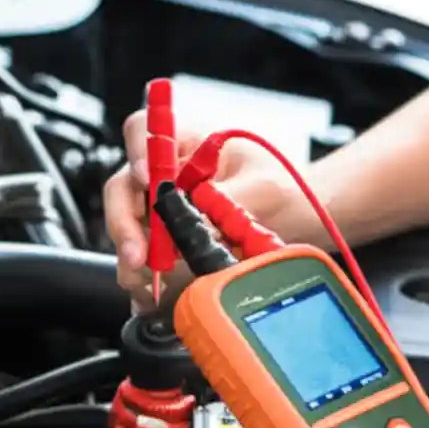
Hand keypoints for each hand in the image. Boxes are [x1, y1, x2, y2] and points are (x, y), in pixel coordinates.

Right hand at [103, 109, 291, 307]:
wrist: (303, 219)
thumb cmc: (287, 191)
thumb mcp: (264, 189)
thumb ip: (226, 202)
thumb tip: (196, 229)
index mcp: (191, 145)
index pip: (146, 132)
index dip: (137, 152)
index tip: (148, 179)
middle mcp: (170, 174)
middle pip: (125, 187)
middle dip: (125, 223)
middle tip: (138, 255)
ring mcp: (167, 206)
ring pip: (130, 226)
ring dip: (132, 256)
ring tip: (145, 282)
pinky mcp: (171, 239)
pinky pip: (147, 254)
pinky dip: (144, 276)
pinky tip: (149, 295)